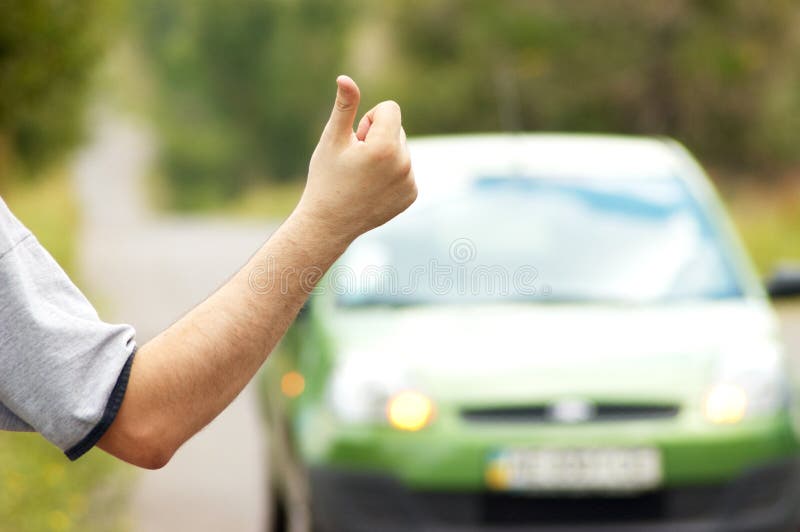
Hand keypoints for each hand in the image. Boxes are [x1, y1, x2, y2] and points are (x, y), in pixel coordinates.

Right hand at [296, 75, 416, 244]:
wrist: (329, 224)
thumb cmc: (326, 178)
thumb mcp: (332, 139)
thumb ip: (344, 107)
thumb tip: (345, 78)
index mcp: (386, 147)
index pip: (390, 109)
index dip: (369, 120)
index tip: (355, 140)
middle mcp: (404, 164)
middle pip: (397, 129)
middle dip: (377, 137)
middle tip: (355, 162)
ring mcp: (410, 182)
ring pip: (401, 149)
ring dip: (384, 155)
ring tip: (363, 177)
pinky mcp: (412, 195)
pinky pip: (405, 170)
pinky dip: (391, 174)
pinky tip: (372, 189)